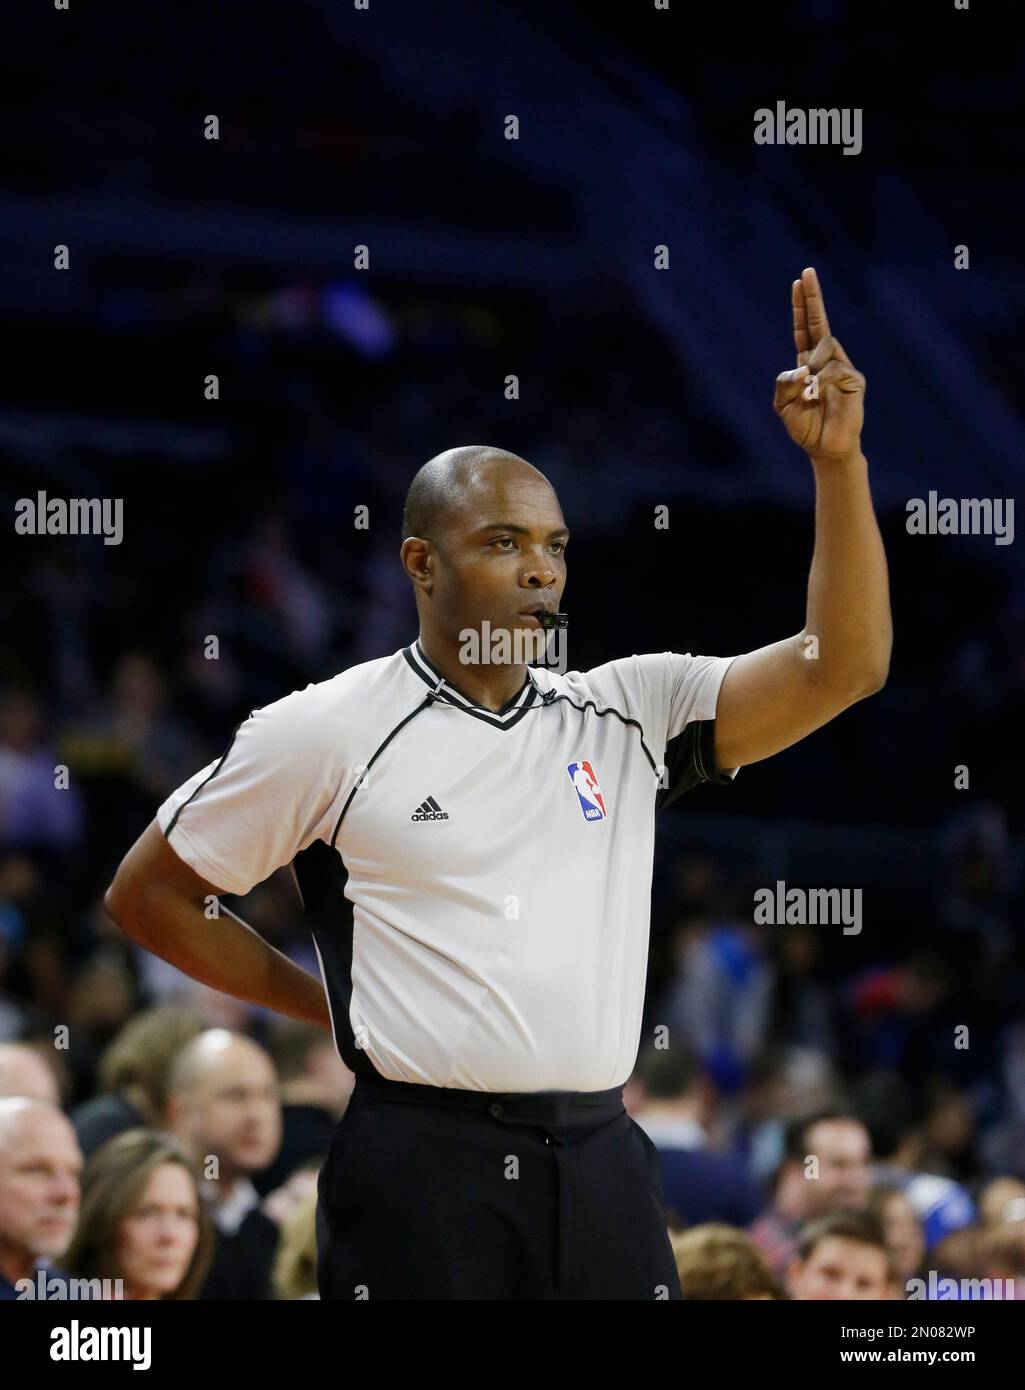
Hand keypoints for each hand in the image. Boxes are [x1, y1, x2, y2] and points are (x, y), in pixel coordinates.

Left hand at [773, 266, 864, 464]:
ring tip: (811, 392)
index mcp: (807, 363)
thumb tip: (801, 367)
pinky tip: (820, 394)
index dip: (802, 307)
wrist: (826, 448)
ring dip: (812, 366)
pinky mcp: (854, 379)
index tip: (799, 282)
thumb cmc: (806, 427)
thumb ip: (784, 384)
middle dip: (812, 298)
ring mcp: (842, 367)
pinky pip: (834, 367)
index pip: (804, 329)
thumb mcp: (784, 405)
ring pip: (824, 346)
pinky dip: (822, 380)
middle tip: (807, 273)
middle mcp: (826, 360)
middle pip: (819, 322)